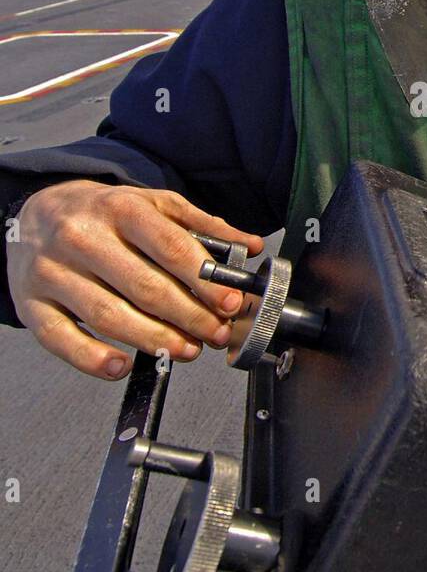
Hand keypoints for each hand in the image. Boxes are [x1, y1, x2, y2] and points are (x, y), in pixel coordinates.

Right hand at [7, 180, 264, 380]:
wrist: (36, 213)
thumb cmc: (104, 214)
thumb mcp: (153, 205)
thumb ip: (201, 226)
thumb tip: (249, 246)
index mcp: (120, 208)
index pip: (171, 248)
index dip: (206, 282)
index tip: (231, 304)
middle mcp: (83, 237)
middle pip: (145, 287)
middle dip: (189, 317)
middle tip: (214, 333)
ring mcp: (53, 272)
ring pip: (109, 316)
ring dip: (154, 341)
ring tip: (185, 350)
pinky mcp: (32, 304)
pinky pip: (62, 340)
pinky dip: (93, 359)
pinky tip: (123, 366)